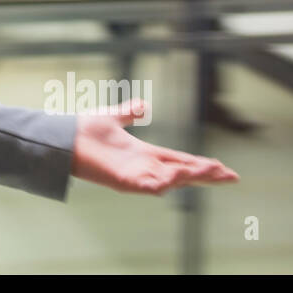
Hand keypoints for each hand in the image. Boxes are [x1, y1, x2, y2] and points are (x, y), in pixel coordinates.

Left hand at [72, 100, 238, 194]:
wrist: (62, 135)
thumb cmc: (84, 130)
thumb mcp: (113, 118)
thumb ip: (129, 113)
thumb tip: (142, 105)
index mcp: (144, 154)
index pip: (180, 160)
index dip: (201, 165)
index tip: (224, 168)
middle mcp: (143, 168)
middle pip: (182, 173)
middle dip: (205, 175)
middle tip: (230, 175)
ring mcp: (134, 176)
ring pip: (171, 181)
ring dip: (190, 176)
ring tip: (211, 170)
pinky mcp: (123, 181)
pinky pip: (148, 186)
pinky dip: (164, 183)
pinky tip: (179, 176)